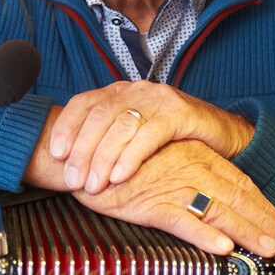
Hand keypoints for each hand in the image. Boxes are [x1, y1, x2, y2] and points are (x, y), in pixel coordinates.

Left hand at [49, 81, 254, 192]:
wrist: (219, 132)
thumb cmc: (170, 139)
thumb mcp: (132, 134)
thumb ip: (105, 140)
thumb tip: (69, 164)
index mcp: (118, 92)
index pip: (82, 102)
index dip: (66, 127)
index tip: (55, 154)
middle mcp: (135, 90)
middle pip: (98, 116)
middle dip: (82, 151)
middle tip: (73, 180)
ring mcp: (158, 99)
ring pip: (121, 125)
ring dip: (103, 158)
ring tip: (94, 184)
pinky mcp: (180, 112)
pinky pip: (149, 134)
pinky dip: (131, 157)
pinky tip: (120, 176)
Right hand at [74, 139, 274, 257]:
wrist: (83, 154)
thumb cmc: (122, 159)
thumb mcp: (164, 159)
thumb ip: (191, 173)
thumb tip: (218, 199)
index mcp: (196, 154)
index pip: (239, 181)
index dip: (263, 206)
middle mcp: (189, 167)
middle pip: (236, 197)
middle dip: (264, 222)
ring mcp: (170, 185)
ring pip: (217, 209)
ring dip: (246, 231)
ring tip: (267, 250)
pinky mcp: (149, 202)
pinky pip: (182, 220)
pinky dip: (204, 234)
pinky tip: (222, 248)